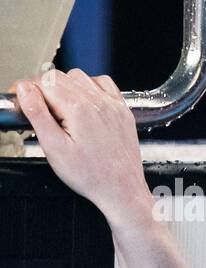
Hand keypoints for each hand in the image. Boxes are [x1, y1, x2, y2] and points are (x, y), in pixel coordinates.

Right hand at [14, 69, 152, 222]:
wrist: (122, 190)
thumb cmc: (90, 175)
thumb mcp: (54, 147)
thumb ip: (37, 114)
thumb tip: (24, 89)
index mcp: (79, 108)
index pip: (43, 81)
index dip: (28, 90)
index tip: (22, 102)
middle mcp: (99, 102)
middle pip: (60, 77)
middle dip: (44, 89)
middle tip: (39, 111)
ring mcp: (113, 105)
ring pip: (81, 78)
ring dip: (65, 87)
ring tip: (61, 112)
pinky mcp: (123, 111)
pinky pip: (103, 84)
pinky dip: (89, 87)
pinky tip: (83, 105)